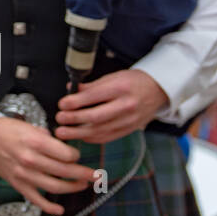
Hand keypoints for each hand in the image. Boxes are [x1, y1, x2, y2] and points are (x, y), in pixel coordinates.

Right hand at [0, 117, 94, 215]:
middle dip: (84, 174)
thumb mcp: (32, 127)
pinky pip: (36, 199)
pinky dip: (49, 207)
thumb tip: (66, 151)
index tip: (77, 156)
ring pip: (55, 187)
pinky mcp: (18, 184)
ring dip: (73, 188)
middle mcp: (31, 159)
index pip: (67, 155)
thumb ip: (50, 140)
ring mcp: (24, 174)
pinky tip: (59, 208)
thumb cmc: (9, 130)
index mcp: (35, 143)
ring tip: (81, 185)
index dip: (76, 156)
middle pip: (65, 171)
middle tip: (95, 175)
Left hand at [54, 70, 168, 144]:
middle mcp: (126, 106)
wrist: (157, 91)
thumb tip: (71, 90)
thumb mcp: (113, 77)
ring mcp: (129, 121)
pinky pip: (108, 137)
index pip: (94, 97)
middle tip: (59, 119)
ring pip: (100, 130)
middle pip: (96, 116)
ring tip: (63, 132)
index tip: (62, 104)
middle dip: (74, 119)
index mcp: (120, 88)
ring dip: (79, 133)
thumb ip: (92, 85)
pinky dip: (92, 138)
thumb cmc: (133, 81)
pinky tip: (80, 136)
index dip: (75, 102)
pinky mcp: (130, 130)